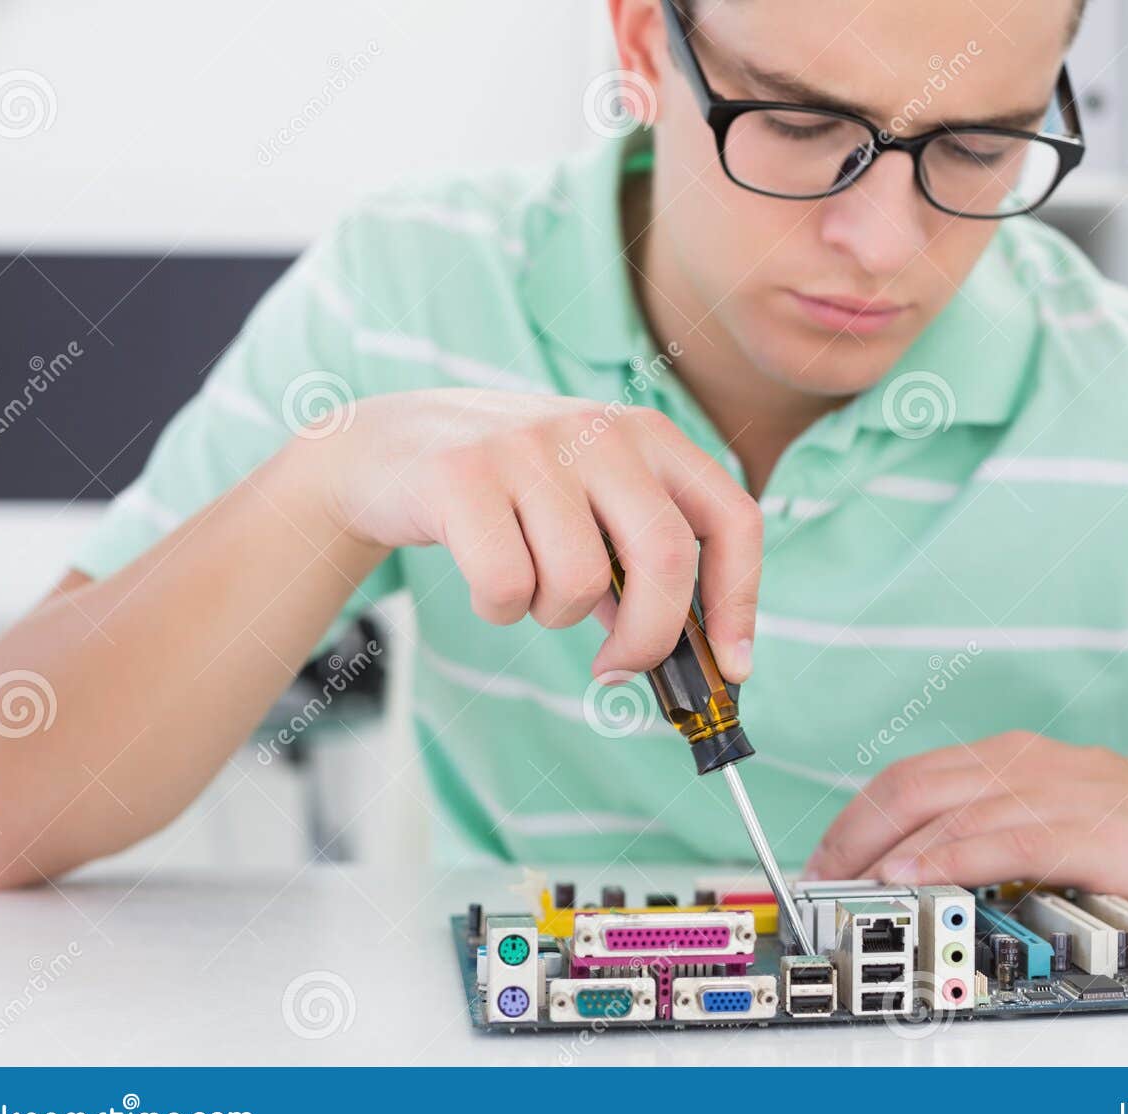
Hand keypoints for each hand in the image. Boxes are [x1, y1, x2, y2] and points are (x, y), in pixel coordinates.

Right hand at [299, 388, 762, 680]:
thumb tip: (703, 660)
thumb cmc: (512, 495)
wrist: (387, 448)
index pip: (732, 519)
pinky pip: (506, 586)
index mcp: (650, 436)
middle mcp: (599, 430)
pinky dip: (498, 608)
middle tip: (617, 669)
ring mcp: (529, 447)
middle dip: (649, 638)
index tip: (730, 666)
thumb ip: (643, 565)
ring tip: (528, 585)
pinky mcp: (462, 475)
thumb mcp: (592, 506)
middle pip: (665, 559)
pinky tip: (483, 581)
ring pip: (578, 583)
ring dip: (554, 615)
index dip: (740, 601)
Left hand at [802, 731, 1127, 932]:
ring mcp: (1063, 792)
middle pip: (914, 785)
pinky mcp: (1095, 829)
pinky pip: (1007, 837)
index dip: (856, 818)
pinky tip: (917, 875)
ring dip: (887, 848)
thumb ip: (1002, 833)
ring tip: (847, 885)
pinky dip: (952, 855)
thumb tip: (928, 871)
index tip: (823, 861)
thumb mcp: (1063, 820)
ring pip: (951, 806)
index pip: (914, 777)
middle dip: (853, 833)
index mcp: (1017, 759)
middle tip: (819, 881)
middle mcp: (1031, 764)